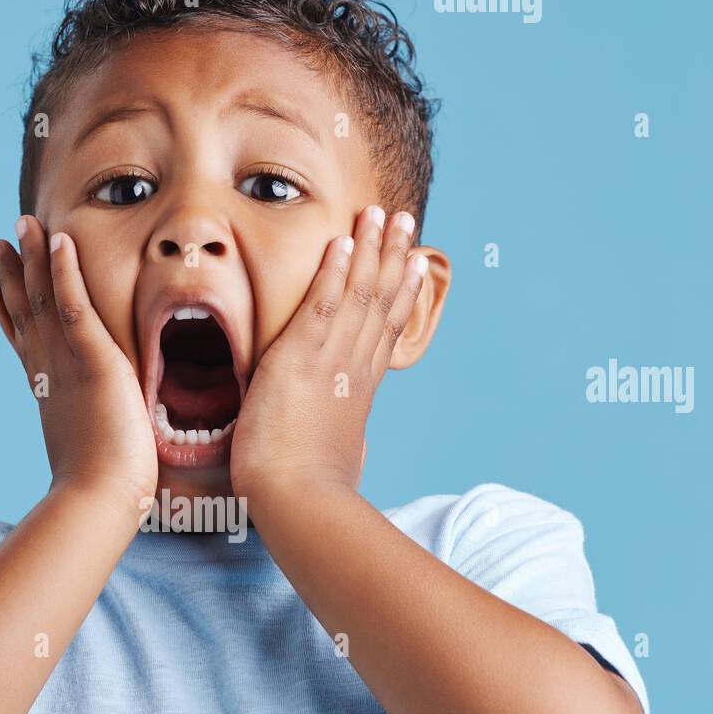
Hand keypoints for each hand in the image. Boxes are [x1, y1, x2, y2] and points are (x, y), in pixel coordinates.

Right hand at [0, 216, 157, 518]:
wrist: (98, 499)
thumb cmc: (100, 489)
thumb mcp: (88, 448)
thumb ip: (88, 430)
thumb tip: (98, 442)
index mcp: (47, 389)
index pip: (22, 337)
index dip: (8, 304)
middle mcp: (48, 370)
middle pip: (24, 310)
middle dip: (12, 273)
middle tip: (0, 240)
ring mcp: (66, 363)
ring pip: (44, 299)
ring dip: (34, 258)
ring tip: (24, 224)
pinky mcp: (93, 361)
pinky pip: (75, 305)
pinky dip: (66, 271)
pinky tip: (61, 240)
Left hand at [229, 204, 428, 508]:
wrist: (298, 498)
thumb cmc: (310, 491)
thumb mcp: (338, 458)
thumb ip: (342, 441)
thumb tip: (349, 450)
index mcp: (360, 388)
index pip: (385, 329)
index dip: (401, 292)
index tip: (413, 261)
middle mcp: (353, 366)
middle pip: (381, 300)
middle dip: (393, 257)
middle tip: (404, 220)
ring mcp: (331, 359)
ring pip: (359, 293)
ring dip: (370, 250)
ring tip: (381, 215)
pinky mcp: (301, 356)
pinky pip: (322, 303)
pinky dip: (335, 270)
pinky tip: (344, 241)